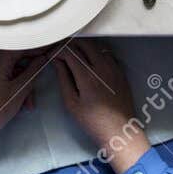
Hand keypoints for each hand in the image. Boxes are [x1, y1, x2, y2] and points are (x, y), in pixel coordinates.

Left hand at [0, 49, 53, 168]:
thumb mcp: (19, 90)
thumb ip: (33, 71)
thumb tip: (43, 59)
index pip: (22, 48)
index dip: (38, 49)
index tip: (50, 50)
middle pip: (19, 62)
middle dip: (31, 76)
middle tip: (38, 86)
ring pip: (15, 73)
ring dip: (24, 86)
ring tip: (28, 104)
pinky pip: (8, 79)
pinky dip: (16, 88)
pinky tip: (21, 103)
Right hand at [56, 41, 148, 173]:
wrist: (119, 130)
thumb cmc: (92, 121)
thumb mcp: (72, 103)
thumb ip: (63, 79)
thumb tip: (57, 62)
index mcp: (88, 76)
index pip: (70, 52)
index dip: (57, 50)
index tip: (51, 55)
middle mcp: (102, 67)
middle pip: (84, 43)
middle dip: (70, 44)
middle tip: (61, 52)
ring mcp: (113, 67)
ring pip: (96, 46)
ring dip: (83, 47)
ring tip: (74, 55)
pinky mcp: (120, 70)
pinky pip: (107, 54)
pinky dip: (96, 53)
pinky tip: (90, 62)